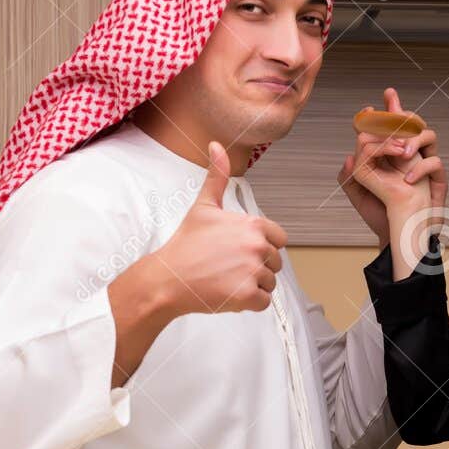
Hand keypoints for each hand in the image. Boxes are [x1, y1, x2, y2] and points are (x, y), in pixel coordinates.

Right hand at [150, 141, 286, 315]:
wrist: (168, 278)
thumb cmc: (186, 245)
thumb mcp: (203, 206)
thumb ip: (217, 176)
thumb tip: (217, 146)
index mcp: (253, 225)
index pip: (279, 239)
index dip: (262, 246)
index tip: (241, 250)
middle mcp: (257, 247)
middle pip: (275, 263)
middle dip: (256, 267)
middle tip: (228, 266)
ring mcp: (253, 272)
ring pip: (270, 283)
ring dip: (252, 285)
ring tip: (227, 279)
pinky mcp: (248, 296)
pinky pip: (263, 303)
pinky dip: (248, 303)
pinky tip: (228, 292)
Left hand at [337, 87, 446, 242]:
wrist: (397, 237)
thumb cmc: (381, 216)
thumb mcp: (359, 195)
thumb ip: (350, 176)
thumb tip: (350, 157)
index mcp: (390, 156)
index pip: (388, 129)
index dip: (382, 114)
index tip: (369, 108)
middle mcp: (409, 157)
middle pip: (412, 124)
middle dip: (403, 113)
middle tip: (394, 110)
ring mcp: (424, 166)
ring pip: (429, 135)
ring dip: (414, 139)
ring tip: (402, 154)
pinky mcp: (437, 181)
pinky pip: (435, 163)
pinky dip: (421, 168)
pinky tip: (407, 180)